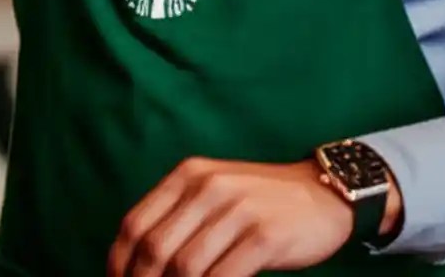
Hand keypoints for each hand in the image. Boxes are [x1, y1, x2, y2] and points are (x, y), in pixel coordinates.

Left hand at [107, 158, 362, 276]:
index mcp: (186, 176)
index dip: (119, 263)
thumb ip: (178, 218)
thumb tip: (137, 263)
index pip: (134, 225)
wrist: (325, 192)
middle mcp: (207, 187)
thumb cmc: (260, 204)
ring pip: (185, 267)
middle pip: (155, 249)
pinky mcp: (265, 235)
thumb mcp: (213, 195)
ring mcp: (237, 210)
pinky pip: (225, 276)